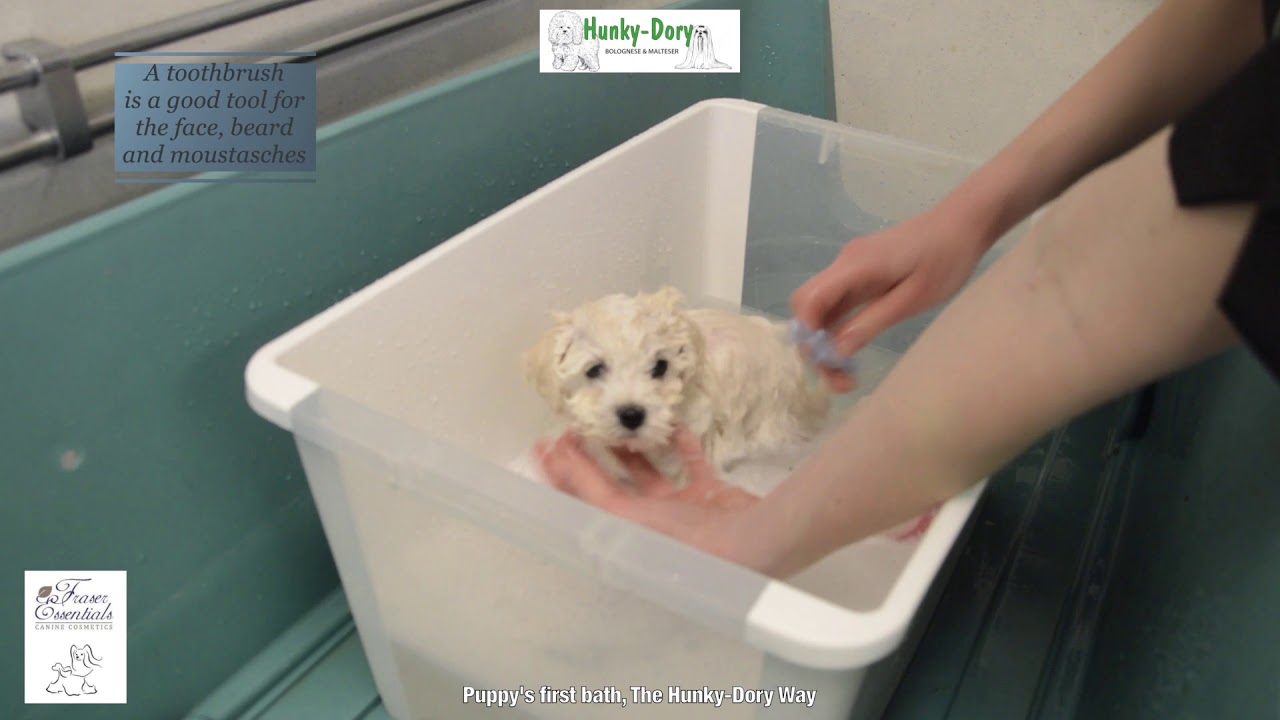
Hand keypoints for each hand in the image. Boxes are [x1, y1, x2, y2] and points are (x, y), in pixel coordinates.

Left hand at [534, 428, 774, 573]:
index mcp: (628, 535)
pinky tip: (675, 425)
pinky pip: (692, 465)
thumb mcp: (625, 516)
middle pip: (612, 486)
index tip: (544, 446)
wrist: (748, 542)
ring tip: (616, 423)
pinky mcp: (710, 496)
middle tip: (574, 427)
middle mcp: (651, 525)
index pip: (583, 502)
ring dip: (632, 451)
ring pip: (649, 474)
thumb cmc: (682, 539)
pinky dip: (683, 446)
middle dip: (591, 458)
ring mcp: (682, 511)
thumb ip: (590, 489)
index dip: (562, 475)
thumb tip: (559, 460)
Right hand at [792, 206, 991, 381]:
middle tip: (838, 377)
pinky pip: (837, 303)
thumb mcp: (913, 299)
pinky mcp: (860, 273)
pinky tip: (853, 348)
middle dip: (814, 344)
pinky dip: (837, 328)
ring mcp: (850, 267)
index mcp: (855, 266)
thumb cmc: (946, 259)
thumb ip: (871, 323)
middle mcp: (844, 264)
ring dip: (825, 340)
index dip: (808, 334)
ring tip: (846, 373)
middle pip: (807, 306)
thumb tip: (835, 352)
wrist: (964, 222)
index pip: (809, 300)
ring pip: (820, 307)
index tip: (826, 363)